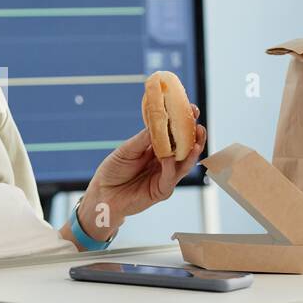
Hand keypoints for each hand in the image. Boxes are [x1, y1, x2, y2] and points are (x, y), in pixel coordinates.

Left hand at [81, 104, 204, 230]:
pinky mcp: (161, 191)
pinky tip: (169, 159)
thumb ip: (144, 139)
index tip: (192, 110)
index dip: (185, 123)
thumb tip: (158, 122)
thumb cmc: (114, 169)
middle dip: (195, 138)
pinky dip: (170, 169)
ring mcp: (165, 176)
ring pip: (184, 165)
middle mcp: (165, 161)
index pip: (176, 134)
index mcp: (158, 148)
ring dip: (191, 154)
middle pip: (186, 149)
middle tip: (199, 127)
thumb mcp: (127, 149)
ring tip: (196, 143)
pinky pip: (169, 179)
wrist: (103, 193)